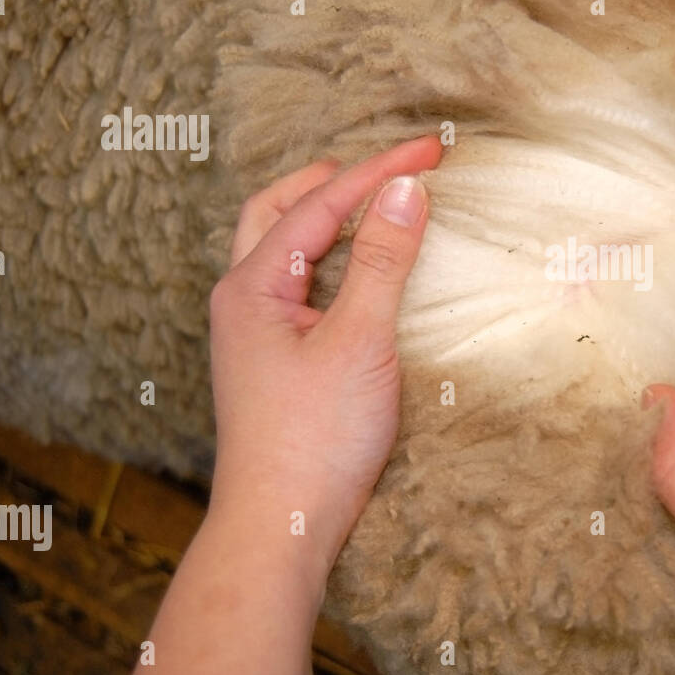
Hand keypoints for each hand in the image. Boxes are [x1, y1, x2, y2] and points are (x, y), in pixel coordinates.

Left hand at [208, 135, 440, 576]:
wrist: (283, 524)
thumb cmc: (315, 440)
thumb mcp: (360, 340)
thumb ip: (384, 261)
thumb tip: (407, 190)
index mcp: (253, 286)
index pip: (322, 206)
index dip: (380, 172)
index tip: (433, 150)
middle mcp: (242, 300)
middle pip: (278, 210)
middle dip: (334, 180)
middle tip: (391, 166)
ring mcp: (253, 332)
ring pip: (280, 246)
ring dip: (323, 215)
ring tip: (371, 202)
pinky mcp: (272, 360)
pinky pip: (294, 283)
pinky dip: (326, 257)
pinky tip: (356, 270)